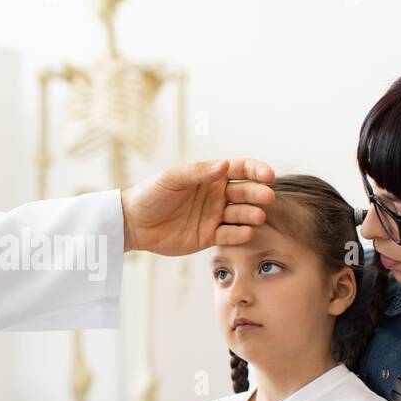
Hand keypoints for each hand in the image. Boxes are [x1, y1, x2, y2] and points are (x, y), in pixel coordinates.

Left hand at [121, 158, 274, 254]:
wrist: (133, 223)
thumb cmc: (150, 194)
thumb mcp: (172, 178)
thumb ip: (197, 172)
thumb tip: (223, 165)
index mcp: (210, 175)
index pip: (240, 169)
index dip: (256, 170)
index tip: (268, 175)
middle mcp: (217, 195)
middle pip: (244, 192)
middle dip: (258, 194)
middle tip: (267, 197)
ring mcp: (214, 216)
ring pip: (240, 214)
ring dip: (251, 215)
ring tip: (257, 217)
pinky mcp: (209, 236)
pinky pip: (228, 235)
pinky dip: (239, 234)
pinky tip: (246, 233)